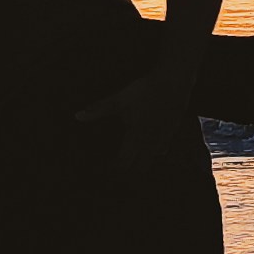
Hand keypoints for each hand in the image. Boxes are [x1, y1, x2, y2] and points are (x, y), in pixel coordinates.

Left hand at [76, 58, 197, 182]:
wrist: (174, 81)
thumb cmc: (146, 90)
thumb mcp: (119, 99)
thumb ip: (99, 109)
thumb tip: (79, 116)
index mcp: (136, 137)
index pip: (123, 163)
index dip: (113, 170)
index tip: (105, 171)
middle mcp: (151, 142)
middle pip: (141, 168)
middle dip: (130, 172)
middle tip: (119, 169)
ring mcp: (164, 138)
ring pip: (154, 159)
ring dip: (143, 161)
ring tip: (134, 158)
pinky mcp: (173, 131)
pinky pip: (164, 148)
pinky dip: (155, 150)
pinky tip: (150, 142)